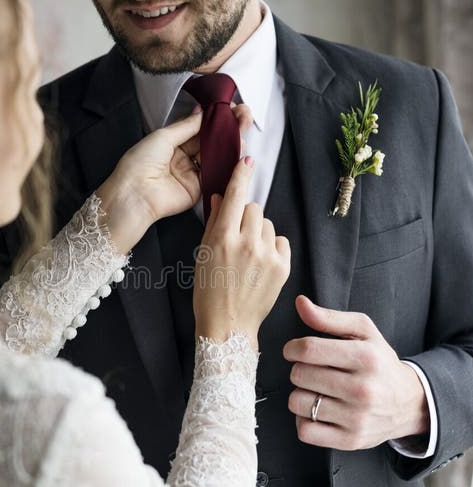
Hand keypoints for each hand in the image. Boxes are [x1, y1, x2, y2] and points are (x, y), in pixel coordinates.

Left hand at [96, 105, 252, 253]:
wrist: (134, 194)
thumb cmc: (139, 163)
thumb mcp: (163, 136)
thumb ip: (186, 126)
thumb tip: (202, 112)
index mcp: (169, 143)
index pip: (196, 128)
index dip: (212, 118)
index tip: (229, 108)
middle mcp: (180, 158)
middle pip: (208, 141)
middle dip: (225, 128)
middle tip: (243, 115)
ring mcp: (190, 173)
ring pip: (214, 155)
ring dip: (229, 142)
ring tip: (244, 127)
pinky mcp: (197, 188)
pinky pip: (214, 173)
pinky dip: (227, 162)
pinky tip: (238, 148)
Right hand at [193, 157, 290, 348]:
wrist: (227, 326)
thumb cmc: (209, 292)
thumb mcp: (203, 255)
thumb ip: (214, 223)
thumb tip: (223, 197)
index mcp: (223, 238)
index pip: (236, 195)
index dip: (241, 174)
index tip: (247, 160)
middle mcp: (247, 243)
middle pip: (254, 208)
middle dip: (246, 216)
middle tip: (237, 235)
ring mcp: (267, 255)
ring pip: (267, 224)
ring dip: (258, 232)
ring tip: (248, 254)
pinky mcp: (282, 267)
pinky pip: (280, 241)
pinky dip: (271, 247)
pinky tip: (260, 262)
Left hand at [284, 295, 429, 449]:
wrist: (409, 403)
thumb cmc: (379, 363)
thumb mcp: (363, 332)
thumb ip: (329, 318)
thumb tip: (300, 303)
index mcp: (366, 357)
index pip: (308, 350)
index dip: (292, 348)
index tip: (295, 351)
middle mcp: (363, 389)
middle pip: (300, 375)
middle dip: (300, 370)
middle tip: (313, 371)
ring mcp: (357, 418)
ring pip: (298, 402)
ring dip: (301, 394)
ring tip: (317, 390)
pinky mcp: (350, 440)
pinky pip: (304, 431)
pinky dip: (304, 420)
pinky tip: (317, 410)